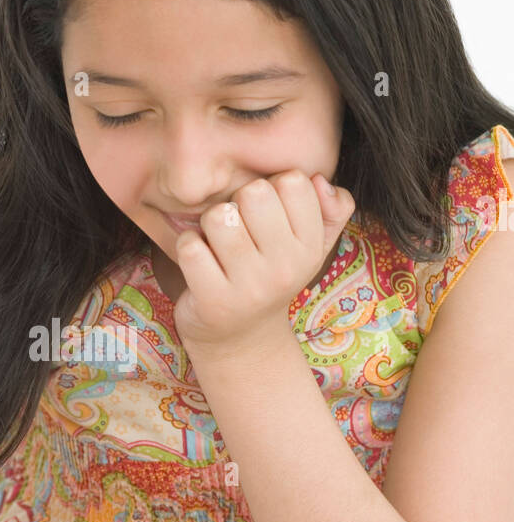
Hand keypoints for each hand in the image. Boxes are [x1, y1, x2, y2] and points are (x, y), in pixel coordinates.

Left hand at [172, 170, 355, 357]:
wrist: (243, 341)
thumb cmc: (272, 277)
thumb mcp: (311, 246)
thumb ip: (332, 208)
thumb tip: (318, 180)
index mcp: (311, 247)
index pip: (294, 181)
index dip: (271, 188)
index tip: (266, 215)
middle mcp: (286, 268)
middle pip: (254, 193)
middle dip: (238, 202)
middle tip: (238, 228)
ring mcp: (250, 287)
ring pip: (218, 216)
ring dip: (210, 224)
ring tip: (218, 244)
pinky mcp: (214, 301)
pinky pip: (191, 247)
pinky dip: (188, 246)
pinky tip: (200, 262)